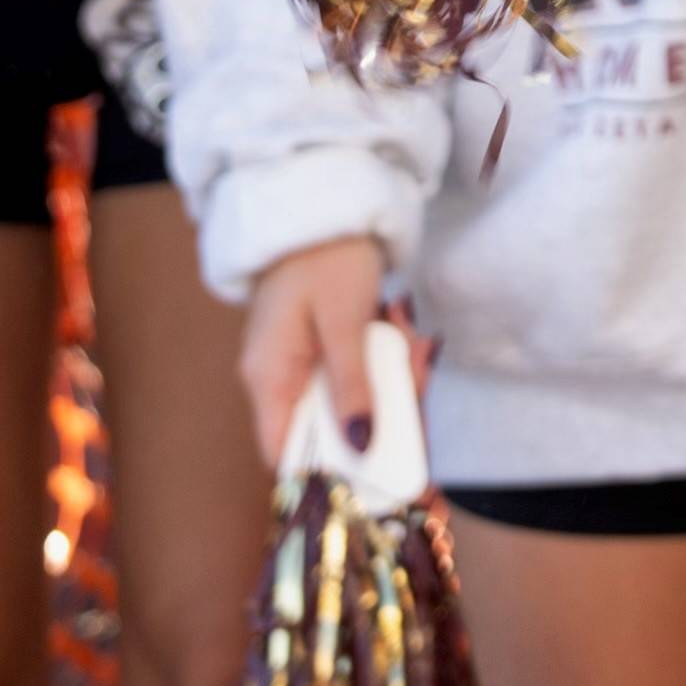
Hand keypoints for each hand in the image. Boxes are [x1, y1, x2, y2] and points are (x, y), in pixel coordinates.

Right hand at [234, 235, 396, 465]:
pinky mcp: (314, 349)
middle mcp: (272, 379)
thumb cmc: (328, 259)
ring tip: (418, 368)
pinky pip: (344, 379)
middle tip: (415, 414)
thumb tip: (359, 446)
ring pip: (336, 407)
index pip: (282, 453)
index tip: (372, 480)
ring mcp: (292, 364)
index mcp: (267, 378)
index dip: (321, 475)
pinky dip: (375, 375)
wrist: (324, 205)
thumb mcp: (346, 323)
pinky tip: (407, 355)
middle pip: (316, 433)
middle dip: (367, 429)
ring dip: (378, 398)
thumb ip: (352, 386)